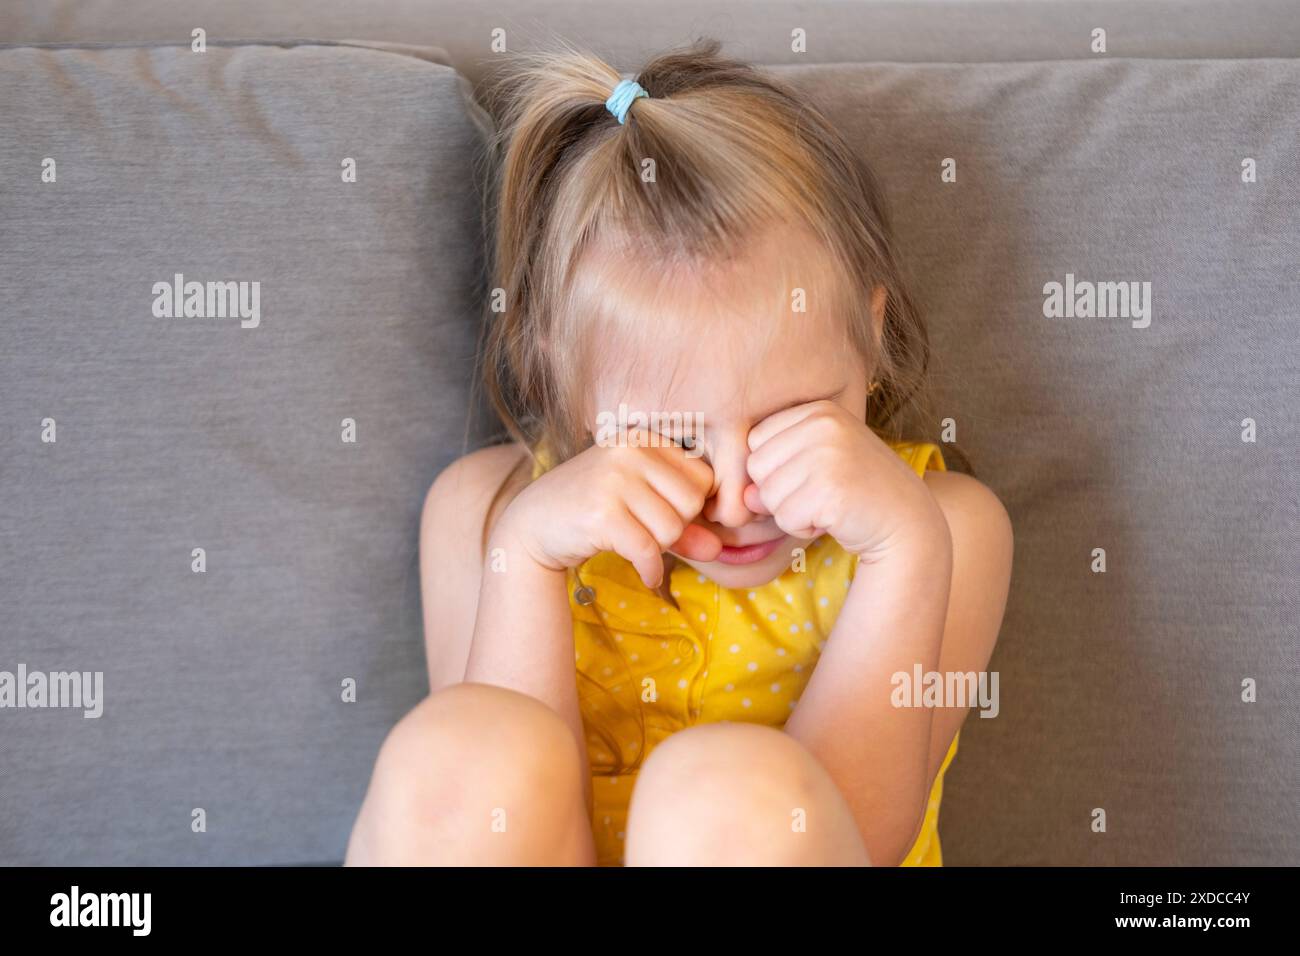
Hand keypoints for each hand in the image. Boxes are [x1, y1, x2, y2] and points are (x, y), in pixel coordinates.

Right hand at [501, 431, 722, 587]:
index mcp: (642, 439)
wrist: (531, 527)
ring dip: (660, 550)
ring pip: (672, 528)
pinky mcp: (602, 513)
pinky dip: (651, 571)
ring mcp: (613, 479)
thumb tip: (719, 548)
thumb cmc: (591, 513)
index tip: (664, 518)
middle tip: (647, 533)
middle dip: (676, 528)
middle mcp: (628, 451)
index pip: (701, 477)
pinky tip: (644, 574)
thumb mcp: (642, 510)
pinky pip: (649, 551)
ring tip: (634, 545)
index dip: (690, 507)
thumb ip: (685, 526)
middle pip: (691, 502)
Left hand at [743, 401, 945, 558]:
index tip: (814, 474)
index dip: (777, 469)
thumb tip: (744, 497)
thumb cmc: (855, 492)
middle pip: (756, 467)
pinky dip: (804, 528)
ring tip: (830, 504)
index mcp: (818, 410)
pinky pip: (786, 518)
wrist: (907, 522)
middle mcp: (823, 425)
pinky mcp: (831, 490)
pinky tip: (834, 519)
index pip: (756, 441)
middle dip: (781, 491)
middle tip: (823, 492)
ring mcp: (828, 455)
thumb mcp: (812, 468)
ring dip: (793, 512)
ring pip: (767, 495)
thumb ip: (772, 471)